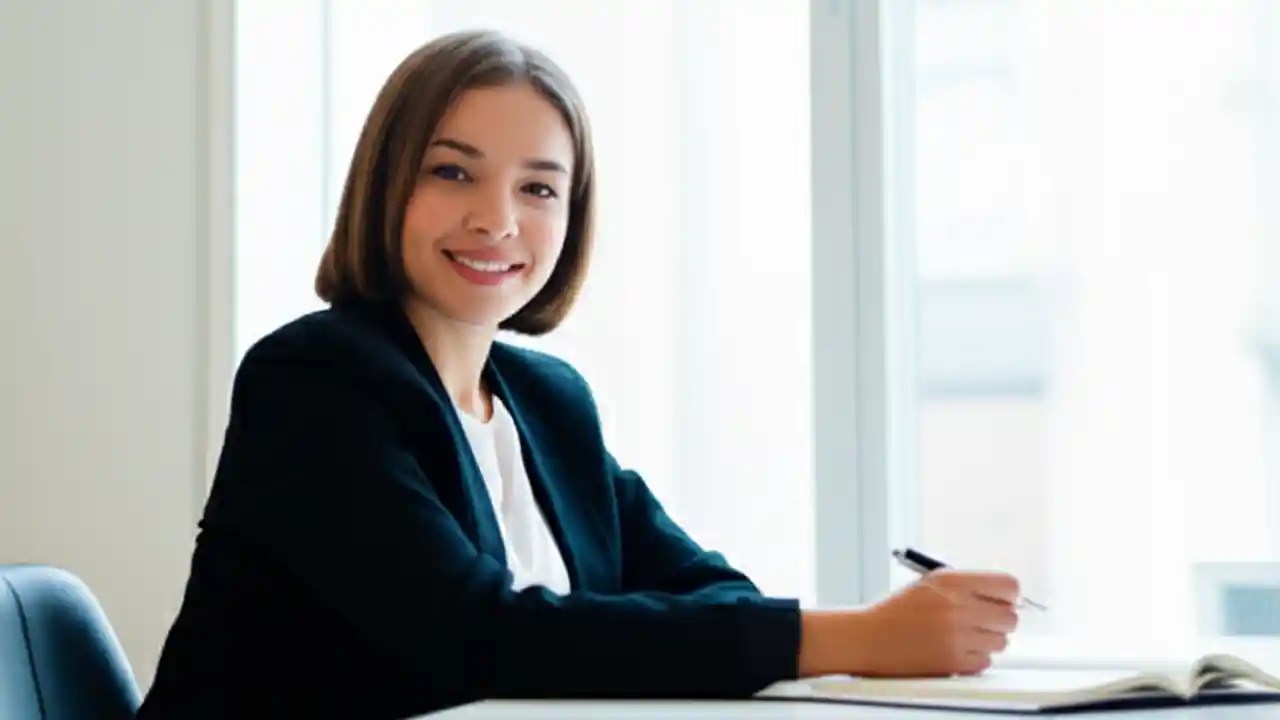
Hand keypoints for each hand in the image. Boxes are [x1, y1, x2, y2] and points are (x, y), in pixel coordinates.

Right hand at [798, 570, 1020, 677]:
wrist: (868, 638)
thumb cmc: (898, 611)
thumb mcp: (930, 584)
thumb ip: (968, 587)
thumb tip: (1009, 597)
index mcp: (952, 581)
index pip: (1008, 585)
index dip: (1009, 596)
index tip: (1001, 602)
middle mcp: (958, 606)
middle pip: (1010, 617)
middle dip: (998, 622)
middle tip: (981, 623)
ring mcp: (957, 635)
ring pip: (1001, 642)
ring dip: (985, 642)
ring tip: (960, 638)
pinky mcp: (954, 661)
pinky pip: (986, 662)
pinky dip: (974, 659)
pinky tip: (953, 651)